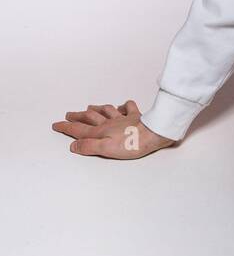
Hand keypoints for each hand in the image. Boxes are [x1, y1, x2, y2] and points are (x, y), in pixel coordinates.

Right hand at [51, 100, 176, 158]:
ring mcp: (123, 119)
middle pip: (90, 117)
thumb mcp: (106, 149)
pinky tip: (123, 105)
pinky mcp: (137, 117)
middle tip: (68, 114)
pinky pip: (129, 108)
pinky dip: (124, 106)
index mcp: (101, 132)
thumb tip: (73, 145)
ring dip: (96, 108)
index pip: (79, 130)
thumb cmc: (132, 143)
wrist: (154, 133)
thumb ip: (88, 147)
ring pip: (106, 110)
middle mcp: (110, 123)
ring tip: (89, 106)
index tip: (56, 125)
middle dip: (77, 116)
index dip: (66, 128)